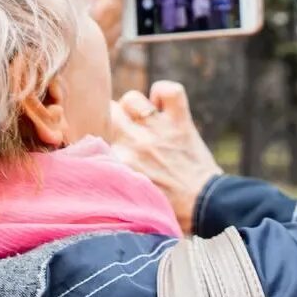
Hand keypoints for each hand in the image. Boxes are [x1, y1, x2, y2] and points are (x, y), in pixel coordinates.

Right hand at [108, 81, 222, 233]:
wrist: (204, 205)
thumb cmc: (166, 206)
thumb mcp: (127, 194)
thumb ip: (111, 174)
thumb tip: (96, 162)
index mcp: (118, 162)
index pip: (92, 135)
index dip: (97, 134)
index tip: (101, 138)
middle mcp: (135, 142)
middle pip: (107, 112)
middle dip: (112, 118)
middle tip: (123, 128)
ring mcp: (158, 129)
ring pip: (131, 99)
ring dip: (135, 106)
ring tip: (143, 119)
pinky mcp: (180, 121)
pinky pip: (168, 90)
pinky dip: (163, 92)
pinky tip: (163, 104)